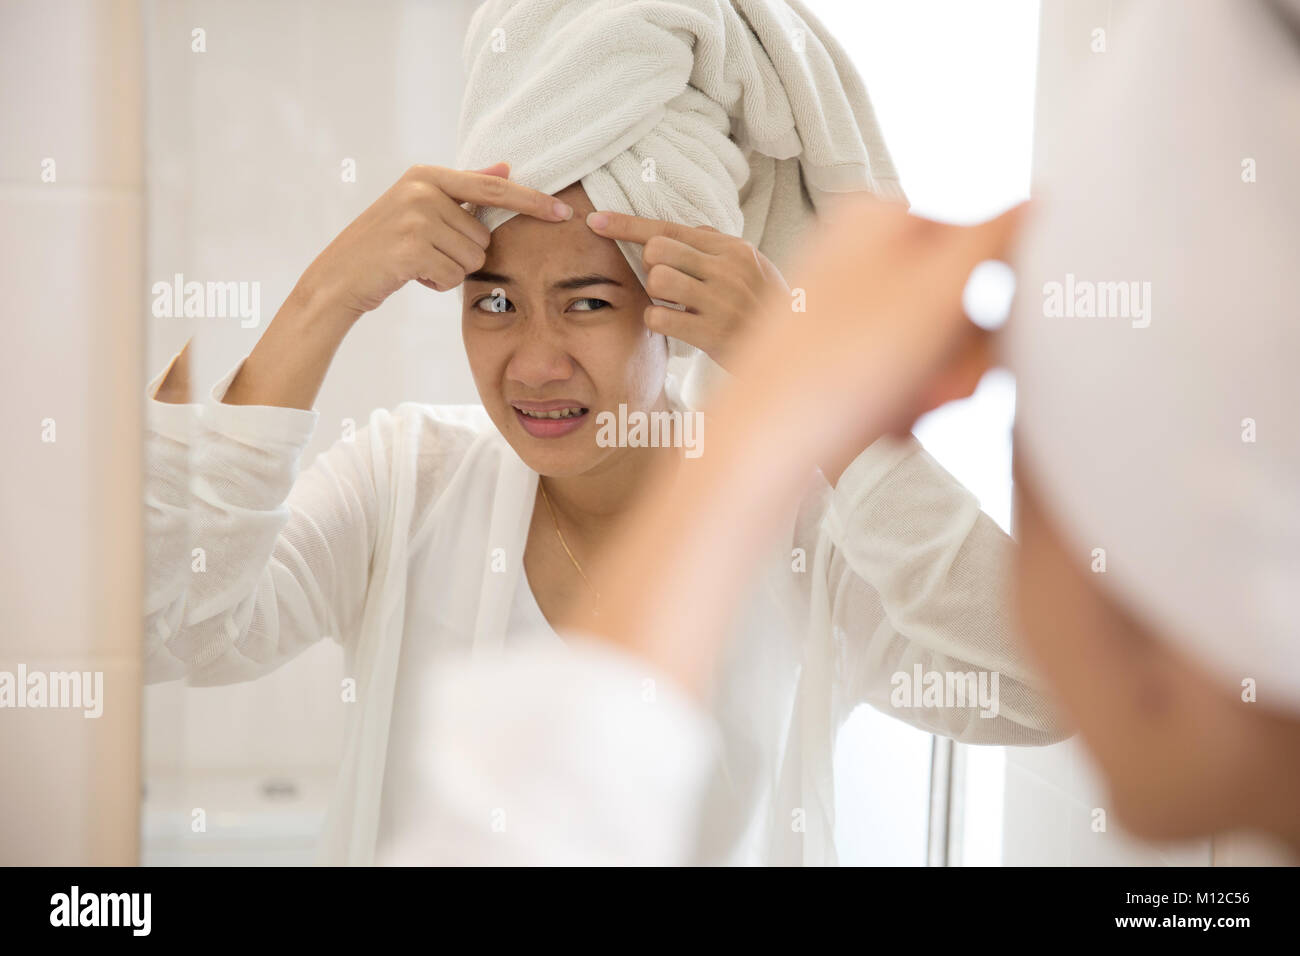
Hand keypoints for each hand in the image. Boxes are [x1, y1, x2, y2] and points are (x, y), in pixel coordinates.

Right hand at [297, 162, 572, 320]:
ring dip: (450, 270)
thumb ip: (464, 188)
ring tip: (416, 263)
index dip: (532, 200)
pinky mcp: (412, 248)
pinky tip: (410, 275)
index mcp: (427, 175)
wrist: (338, 276)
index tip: (564, 211)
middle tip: (425, 253)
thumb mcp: (420, 207)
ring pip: (472, 258)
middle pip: (484, 235)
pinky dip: (436, 284)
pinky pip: (453, 276)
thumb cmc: (385, 246)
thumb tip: (507, 166)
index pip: (493, 187)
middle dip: (463, 253)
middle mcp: (422, 190)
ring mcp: (416, 218)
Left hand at [584, 211, 789, 369]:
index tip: (595, 220)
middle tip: (668, 283)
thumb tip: (687, 228)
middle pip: (657, 250)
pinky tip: (677, 326)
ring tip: (676, 304)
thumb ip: (717, 245)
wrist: (796, 350)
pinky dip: (658, 321)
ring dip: (656, 294)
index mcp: (731, 248)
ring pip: (656, 280)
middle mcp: (726, 269)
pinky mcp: (710, 333)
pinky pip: (659, 317)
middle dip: (651, 265)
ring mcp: (718, 301)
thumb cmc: (766, 304)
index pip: (668, 227)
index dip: (626, 224)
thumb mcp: (752, 264)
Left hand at [726, 192, 1025, 468]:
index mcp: (875, 215)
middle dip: (961, 355)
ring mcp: (844, 310)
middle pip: (956, 302)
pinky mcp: (834, 360)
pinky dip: (902, 404)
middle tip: (941, 386)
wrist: (764, 442)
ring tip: (901, 407)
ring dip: (935, 385)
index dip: (993, 300)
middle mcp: (856, 255)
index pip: (978, 246)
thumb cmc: (843, 360)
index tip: (987, 338)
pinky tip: (880, 421)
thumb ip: (999, 237)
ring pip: (932, 347)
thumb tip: (1042, 201)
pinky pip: (898, 378)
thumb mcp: (939, 286)